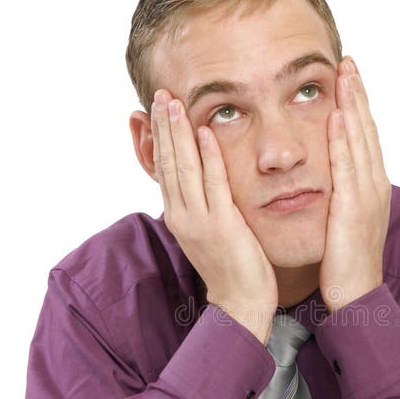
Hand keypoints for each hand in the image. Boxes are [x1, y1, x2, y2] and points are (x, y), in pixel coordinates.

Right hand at [151, 89, 277, 344]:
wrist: (241, 303)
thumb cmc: (232, 268)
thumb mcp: (210, 232)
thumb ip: (204, 205)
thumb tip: (200, 185)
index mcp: (178, 216)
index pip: (165, 169)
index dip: (160, 138)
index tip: (158, 111)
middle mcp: (182, 216)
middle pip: (169, 163)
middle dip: (164, 127)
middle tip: (161, 95)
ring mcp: (199, 221)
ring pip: (184, 168)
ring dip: (180, 133)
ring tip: (174, 103)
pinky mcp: (222, 225)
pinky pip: (214, 184)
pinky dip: (209, 156)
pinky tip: (206, 132)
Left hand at [319, 58, 390, 312]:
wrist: (356, 293)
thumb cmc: (346, 261)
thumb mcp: (344, 220)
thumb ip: (340, 194)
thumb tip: (329, 177)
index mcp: (372, 186)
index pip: (366, 137)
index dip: (359, 105)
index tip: (349, 78)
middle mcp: (375, 184)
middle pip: (367, 130)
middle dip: (358, 94)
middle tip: (348, 62)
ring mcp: (367, 194)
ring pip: (361, 140)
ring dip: (353, 105)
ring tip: (345, 75)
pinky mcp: (354, 207)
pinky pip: (348, 166)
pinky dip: (344, 139)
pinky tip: (338, 116)